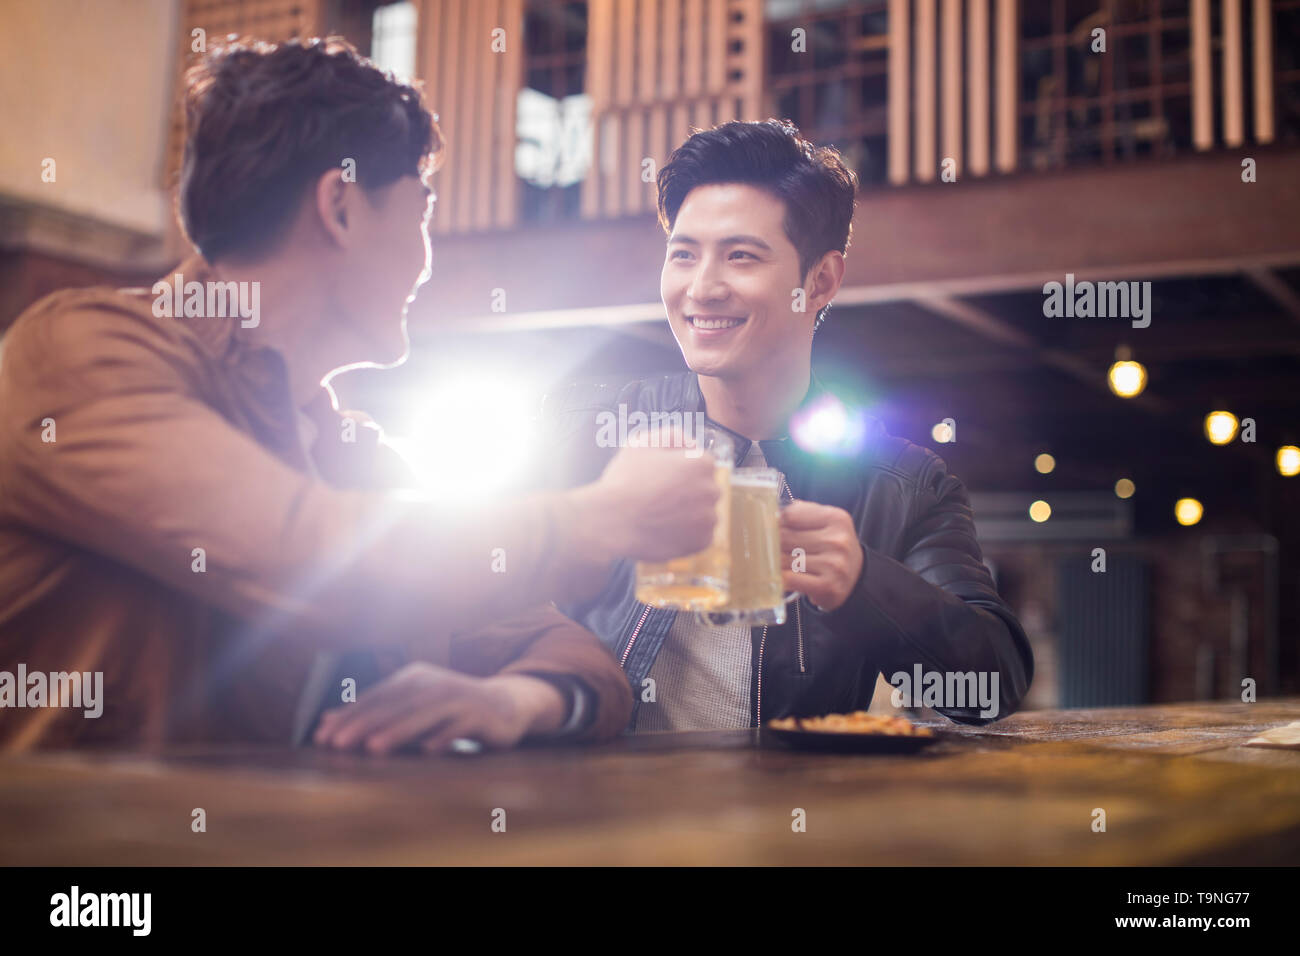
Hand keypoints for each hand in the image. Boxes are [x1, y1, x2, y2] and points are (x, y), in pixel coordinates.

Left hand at [312, 663, 566, 754]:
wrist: (506, 703)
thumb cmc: (450, 709)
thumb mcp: (411, 706)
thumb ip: (373, 712)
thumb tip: (325, 720)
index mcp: (414, 678)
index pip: (375, 698)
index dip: (349, 716)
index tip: (323, 737)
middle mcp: (433, 683)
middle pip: (394, 705)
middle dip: (364, 724)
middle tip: (338, 744)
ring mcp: (458, 697)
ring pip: (422, 714)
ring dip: (397, 731)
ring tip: (373, 748)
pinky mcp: (479, 714)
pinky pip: (458, 727)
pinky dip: (442, 737)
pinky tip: (426, 752)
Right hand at [573, 444, 720, 562]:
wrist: (612, 520)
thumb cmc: (624, 480)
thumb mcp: (643, 443)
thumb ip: (673, 436)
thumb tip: (692, 443)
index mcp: (701, 464)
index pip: (702, 465)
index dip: (681, 471)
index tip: (664, 479)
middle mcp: (711, 490)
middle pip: (706, 490)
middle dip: (689, 493)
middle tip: (662, 499)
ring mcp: (708, 519)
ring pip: (705, 514)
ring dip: (690, 515)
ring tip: (662, 517)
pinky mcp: (701, 542)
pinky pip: (701, 537)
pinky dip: (688, 536)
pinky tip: (666, 531)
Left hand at [778, 500, 863, 612]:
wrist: (855, 576)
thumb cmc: (831, 546)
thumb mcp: (824, 522)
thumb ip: (800, 513)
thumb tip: (771, 515)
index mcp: (837, 518)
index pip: (790, 515)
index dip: (777, 523)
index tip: (773, 529)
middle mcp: (838, 541)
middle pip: (785, 537)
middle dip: (774, 544)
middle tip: (769, 549)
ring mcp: (834, 565)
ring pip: (784, 559)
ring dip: (775, 563)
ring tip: (778, 564)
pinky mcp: (828, 586)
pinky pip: (790, 579)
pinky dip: (781, 578)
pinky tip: (782, 578)